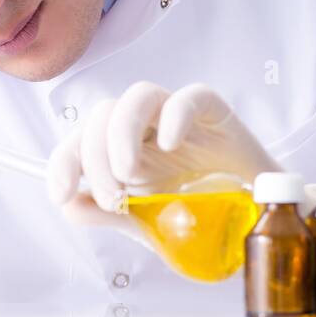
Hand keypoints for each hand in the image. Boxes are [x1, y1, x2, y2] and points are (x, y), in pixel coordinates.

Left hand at [46, 82, 277, 235]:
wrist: (254, 218)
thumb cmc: (199, 212)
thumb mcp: (145, 221)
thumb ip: (105, 212)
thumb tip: (69, 205)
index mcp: (123, 149)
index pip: (80, 139)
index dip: (63, 161)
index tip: (61, 194)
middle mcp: (146, 127)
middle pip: (103, 114)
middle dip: (95, 156)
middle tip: (112, 197)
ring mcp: (178, 117)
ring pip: (139, 95)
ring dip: (122, 133)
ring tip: (129, 173)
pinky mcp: (215, 113)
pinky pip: (192, 96)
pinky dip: (176, 115)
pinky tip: (170, 145)